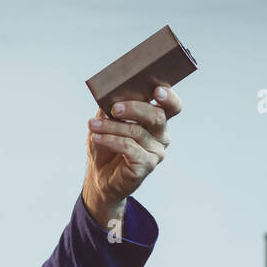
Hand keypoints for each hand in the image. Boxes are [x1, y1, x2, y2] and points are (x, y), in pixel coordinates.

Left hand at [81, 84, 180, 227]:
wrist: (99, 176)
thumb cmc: (106, 147)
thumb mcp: (106, 122)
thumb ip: (112, 107)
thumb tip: (111, 94)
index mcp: (156, 121)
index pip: (172, 106)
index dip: (168, 97)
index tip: (156, 90)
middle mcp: (161, 136)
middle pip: (157, 116)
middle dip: (134, 109)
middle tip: (114, 108)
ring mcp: (156, 152)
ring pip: (137, 132)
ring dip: (112, 127)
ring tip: (94, 125)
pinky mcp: (147, 165)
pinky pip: (129, 148)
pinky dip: (111, 140)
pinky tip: (97, 137)